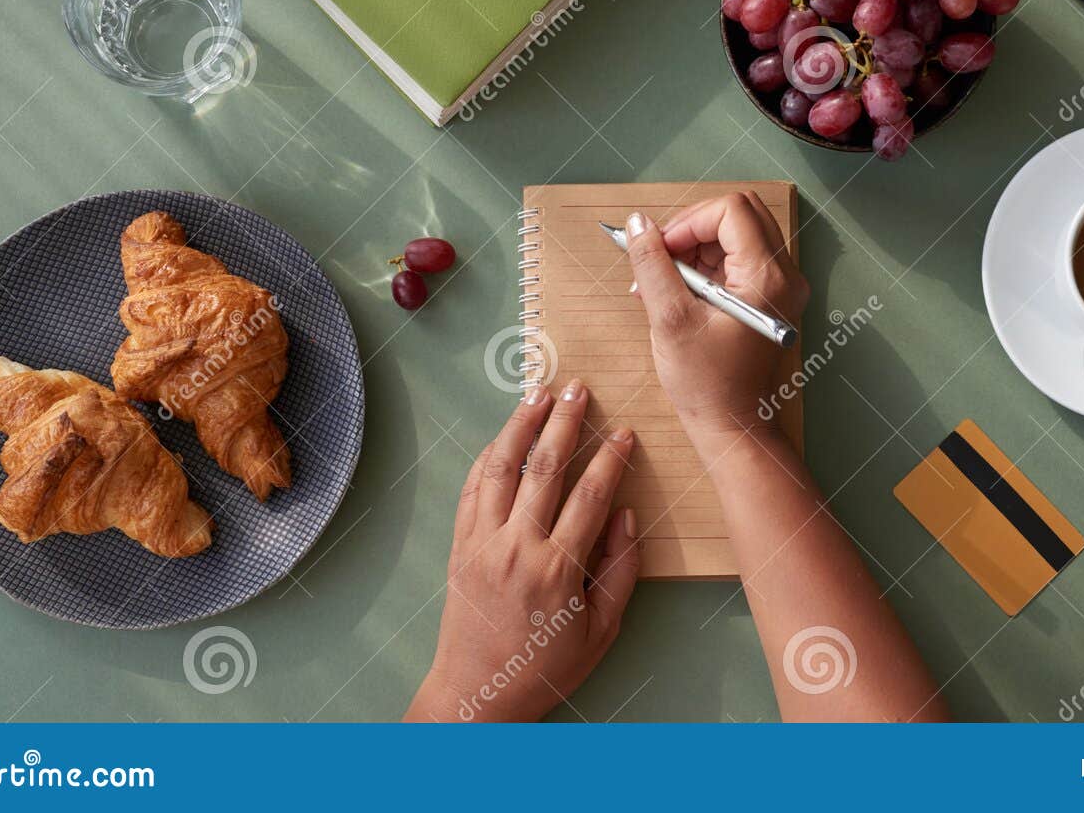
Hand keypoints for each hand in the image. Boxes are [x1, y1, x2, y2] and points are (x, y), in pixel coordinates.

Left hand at [404, 383, 638, 721]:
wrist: (476, 695)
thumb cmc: (544, 667)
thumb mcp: (601, 631)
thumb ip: (619, 571)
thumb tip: (624, 515)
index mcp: (556, 570)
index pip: (589, 496)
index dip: (610, 459)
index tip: (624, 432)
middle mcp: (515, 549)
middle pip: (544, 469)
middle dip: (564, 423)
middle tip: (580, 389)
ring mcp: (481, 543)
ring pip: (501, 468)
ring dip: (521, 425)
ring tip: (539, 393)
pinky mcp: (459, 545)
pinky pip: (473, 488)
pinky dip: (489, 455)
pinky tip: (505, 434)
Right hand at [624, 191, 808, 436]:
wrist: (732, 425)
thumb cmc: (705, 382)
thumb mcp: (669, 319)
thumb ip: (652, 265)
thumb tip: (638, 225)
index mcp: (768, 276)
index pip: (731, 210)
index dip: (688, 221)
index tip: (660, 249)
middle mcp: (785, 274)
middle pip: (737, 216)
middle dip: (692, 230)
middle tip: (660, 259)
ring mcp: (781, 286)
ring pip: (736, 235)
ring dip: (694, 250)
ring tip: (660, 285)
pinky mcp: (770, 297)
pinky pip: (737, 260)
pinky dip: (705, 267)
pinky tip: (677, 294)